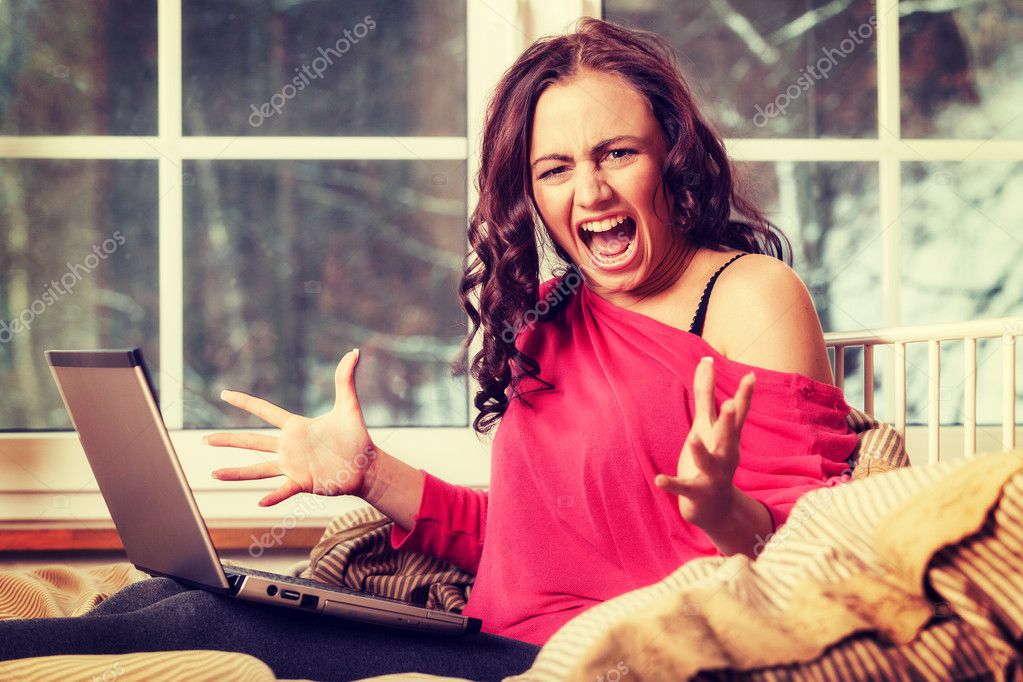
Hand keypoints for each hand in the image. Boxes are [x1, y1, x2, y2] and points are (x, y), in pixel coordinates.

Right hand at [207, 349, 375, 506]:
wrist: (368, 466)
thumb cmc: (356, 437)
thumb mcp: (348, 406)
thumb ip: (346, 379)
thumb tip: (354, 351)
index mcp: (295, 427)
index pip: (264, 410)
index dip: (244, 402)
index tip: (224, 394)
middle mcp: (289, 447)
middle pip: (252, 441)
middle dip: (228, 440)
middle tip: (204, 440)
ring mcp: (293, 466)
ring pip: (258, 469)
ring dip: (237, 473)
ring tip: (215, 474)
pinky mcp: (303, 482)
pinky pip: (284, 489)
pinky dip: (273, 496)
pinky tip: (260, 502)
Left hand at [655, 357, 754, 526]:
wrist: (716, 508)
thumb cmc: (712, 458)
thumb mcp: (708, 425)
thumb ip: (706, 394)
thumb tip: (707, 360)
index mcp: (726, 438)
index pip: (737, 414)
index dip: (744, 396)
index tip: (751, 376)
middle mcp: (724, 454)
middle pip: (728, 436)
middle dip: (728, 422)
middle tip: (729, 404)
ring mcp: (712, 474)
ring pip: (708, 462)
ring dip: (701, 450)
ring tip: (693, 438)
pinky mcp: (696, 491)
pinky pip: (684, 486)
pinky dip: (672, 483)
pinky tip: (659, 479)